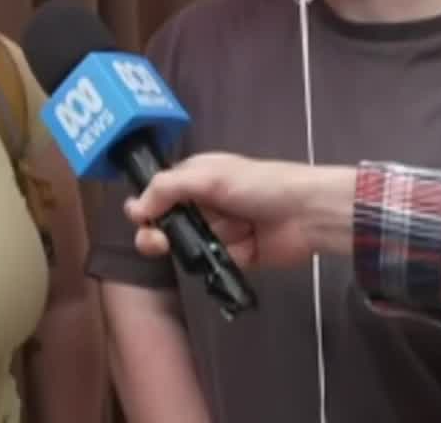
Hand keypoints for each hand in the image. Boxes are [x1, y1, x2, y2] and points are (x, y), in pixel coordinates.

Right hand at [123, 153, 357, 271]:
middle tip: (160, 243)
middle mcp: (205, 204)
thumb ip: (168, 189)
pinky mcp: (235, 257)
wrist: (307, 213)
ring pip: (189, 247)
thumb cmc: (259, 185)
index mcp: (197, 178)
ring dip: (192, 248)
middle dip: (159, 235)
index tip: (142, 220)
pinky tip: (227, 256)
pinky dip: (217, 262)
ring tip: (196, 246)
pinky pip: (213, 264)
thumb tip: (133, 209)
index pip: (159, 194)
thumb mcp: (210, 177)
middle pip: (168, 224)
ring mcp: (220, 232)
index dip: (147, 208)